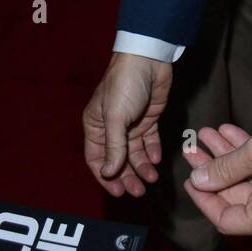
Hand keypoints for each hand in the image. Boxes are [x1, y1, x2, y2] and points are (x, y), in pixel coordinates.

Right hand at [82, 52, 172, 197]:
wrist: (149, 59)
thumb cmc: (125, 85)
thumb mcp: (116, 118)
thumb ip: (114, 147)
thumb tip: (107, 173)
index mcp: (95, 126)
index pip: (96, 159)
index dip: (106, 177)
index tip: (118, 192)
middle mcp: (111, 127)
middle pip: (118, 159)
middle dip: (127, 176)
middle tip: (139, 191)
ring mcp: (131, 123)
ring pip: (135, 152)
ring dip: (142, 166)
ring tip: (152, 178)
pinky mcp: (149, 118)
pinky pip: (149, 140)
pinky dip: (152, 151)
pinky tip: (156, 160)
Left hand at [183, 106, 251, 234]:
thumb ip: (224, 169)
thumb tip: (199, 181)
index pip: (226, 219)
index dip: (203, 199)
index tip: (189, 178)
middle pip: (235, 197)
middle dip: (213, 170)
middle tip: (193, 149)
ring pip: (247, 180)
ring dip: (227, 157)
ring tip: (207, 134)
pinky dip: (247, 154)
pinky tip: (229, 133)